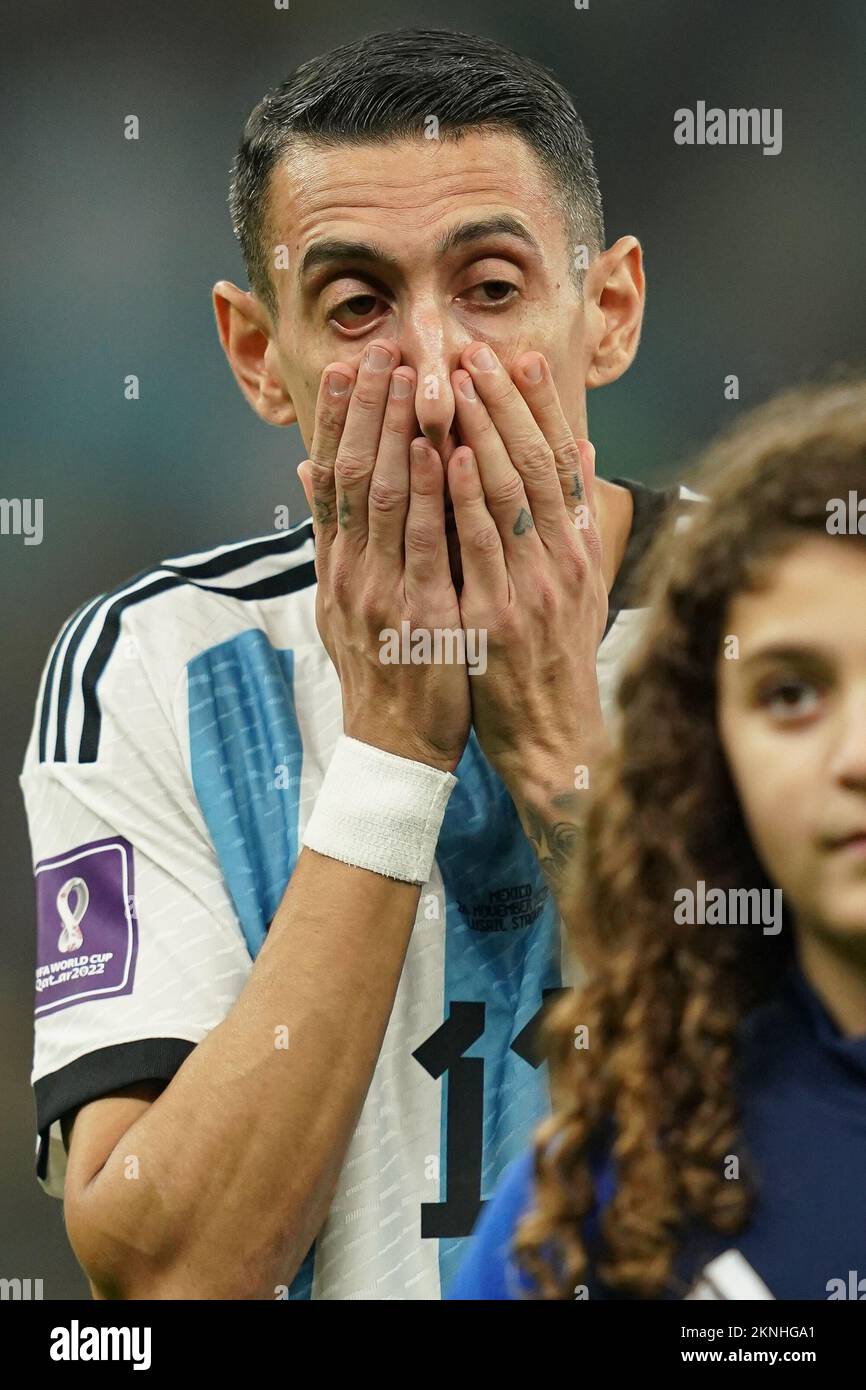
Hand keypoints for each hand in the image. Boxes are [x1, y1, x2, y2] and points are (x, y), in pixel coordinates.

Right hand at [297, 341, 470, 773]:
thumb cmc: (381, 668)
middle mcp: (351, 572)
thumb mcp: (342, 604)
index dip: (338, 420)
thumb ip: (332, 539)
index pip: (331, 478)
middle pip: (355, 474)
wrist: (396, 744)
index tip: (349, 367)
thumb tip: (307, 471)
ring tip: (413, 375)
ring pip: (387, 497)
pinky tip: (448, 450)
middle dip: (368, 408)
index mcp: (337, 566)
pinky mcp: (423, 616)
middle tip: (382, 349)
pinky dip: (437, 494)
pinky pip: (429, 545)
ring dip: (401, 432)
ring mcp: (384, 592)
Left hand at [446, 344, 608, 788]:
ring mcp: (532, 588)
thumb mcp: (578, 591)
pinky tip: (449, 453)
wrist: (553, 742)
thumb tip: (583, 453)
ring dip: (480, 429)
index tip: (517, 358)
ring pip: (509, 492)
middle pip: (536, 464)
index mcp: (576, 553)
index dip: (539, 409)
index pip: (561, 464)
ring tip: (455, 377)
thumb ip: (574, 523)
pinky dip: (465, 495)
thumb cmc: (554, 664)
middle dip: (504, 402)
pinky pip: (480, 545)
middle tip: (475, 348)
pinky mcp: (499, 619)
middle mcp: (561, 562)